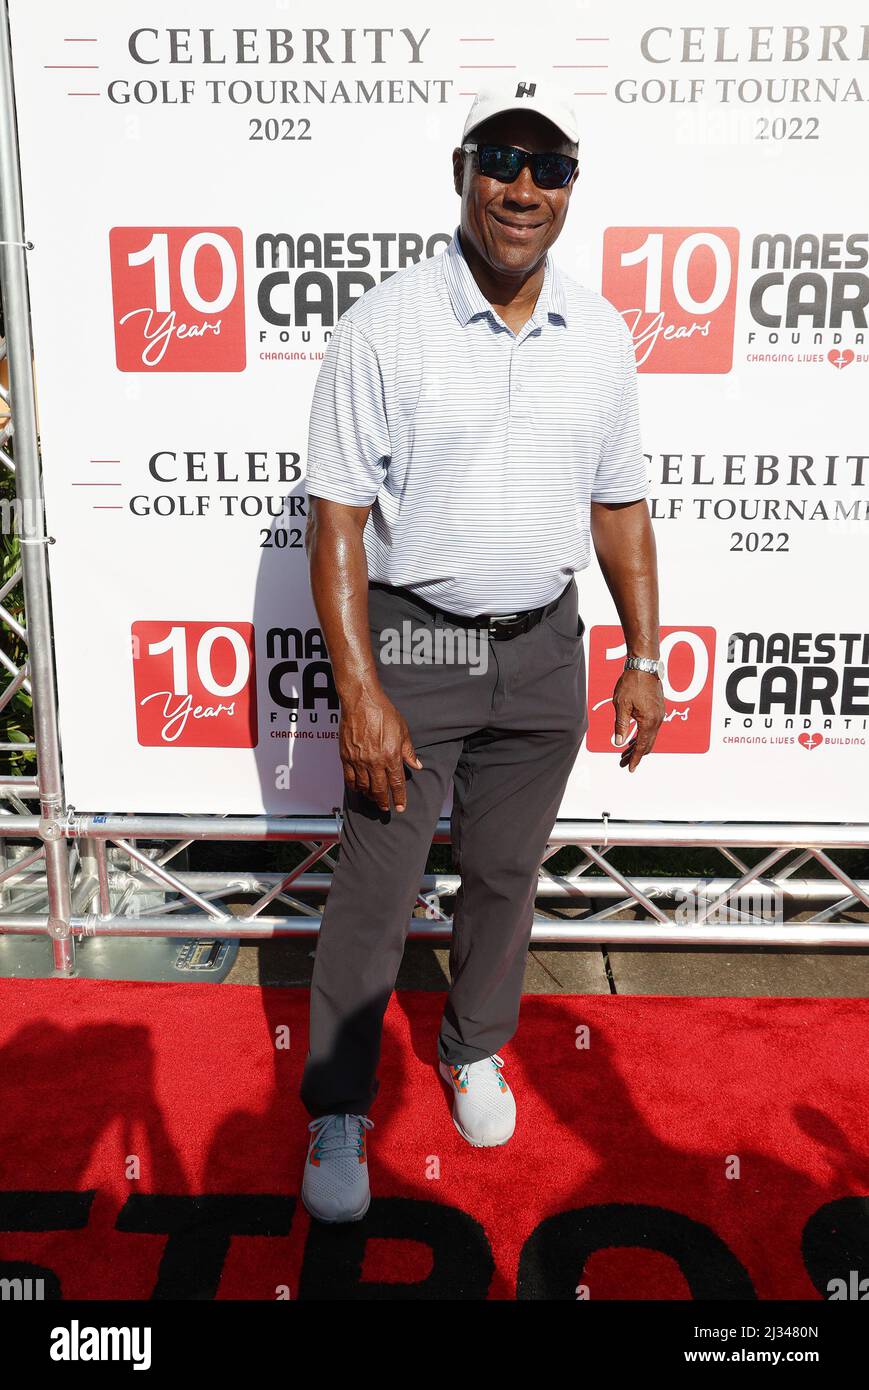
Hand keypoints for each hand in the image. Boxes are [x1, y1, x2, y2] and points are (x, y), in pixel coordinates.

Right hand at [338, 691, 422, 811]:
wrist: (361, 701)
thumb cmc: (383, 713)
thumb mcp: (403, 731)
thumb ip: (409, 751)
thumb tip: (417, 765)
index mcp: (391, 756)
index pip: (396, 784)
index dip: (399, 798)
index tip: (400, 807)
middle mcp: (375, 761)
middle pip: (379, 790)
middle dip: (383, 802)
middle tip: (386, 807)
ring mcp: (359, 760)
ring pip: (363, 787)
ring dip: (369, 795)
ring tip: (373, 798)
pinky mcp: (346, 756)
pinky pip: (349, 778)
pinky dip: (354, 786)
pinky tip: (358, 788)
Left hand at [611, 669, 665, 771]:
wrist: (644, 666)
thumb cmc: (631, 683)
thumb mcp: (621, 705)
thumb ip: (621, 725)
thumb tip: (619, 743)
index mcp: (649, 721)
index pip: (642, 746)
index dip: (635, 758)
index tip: (629, 768)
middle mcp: (658, 720)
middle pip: (647, 744)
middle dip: (635, 755)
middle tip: (623, 763)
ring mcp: (659, 714)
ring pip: (650, 737)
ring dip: (638, 746)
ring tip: (625, 753)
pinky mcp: (658, 709)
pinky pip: (651, 728)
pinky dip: (642, 736)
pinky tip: (634, 739)